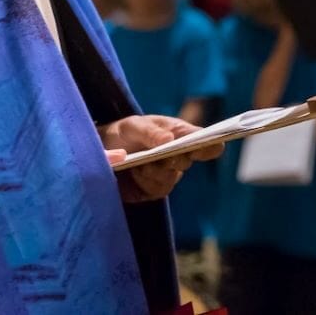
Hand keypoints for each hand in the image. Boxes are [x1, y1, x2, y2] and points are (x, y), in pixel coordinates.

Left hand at [98, 115, 222, 202]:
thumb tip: (171, 139)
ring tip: (141, 165)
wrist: (99, 154)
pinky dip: (147, 182)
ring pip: (172, 176)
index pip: (198, 137)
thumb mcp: (131, 126)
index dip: (209, 141)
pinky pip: (159, 189)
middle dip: (177, 157)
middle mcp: (176, 152)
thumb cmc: (120, 133)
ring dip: (157, 171)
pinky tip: (136, 174)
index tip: (215, 143)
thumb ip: (150, 132)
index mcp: (175, 131)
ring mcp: (167, 172)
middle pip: (188, 158)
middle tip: (167, 156)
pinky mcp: (155, 189)